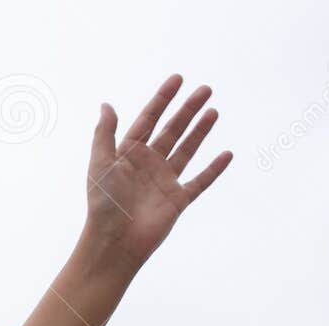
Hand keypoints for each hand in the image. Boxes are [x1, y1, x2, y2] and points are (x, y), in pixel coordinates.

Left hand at [85, 74, 232, 267]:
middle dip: (187, 110)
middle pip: (171, 131)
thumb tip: (107, 104)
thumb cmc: (103, 204)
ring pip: (186, 150)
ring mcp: (164, 182)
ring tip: (214, 111)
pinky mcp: (177, 200)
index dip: (162, 100)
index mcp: (128, 155)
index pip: (148, 120)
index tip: (178, 80)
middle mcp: (147, 165)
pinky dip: (214, 169)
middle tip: (205, 89)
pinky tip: (227, 154)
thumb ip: (105, 134)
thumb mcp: (101, 163)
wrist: (114, 241)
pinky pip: (200, 182)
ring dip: (200, 131)